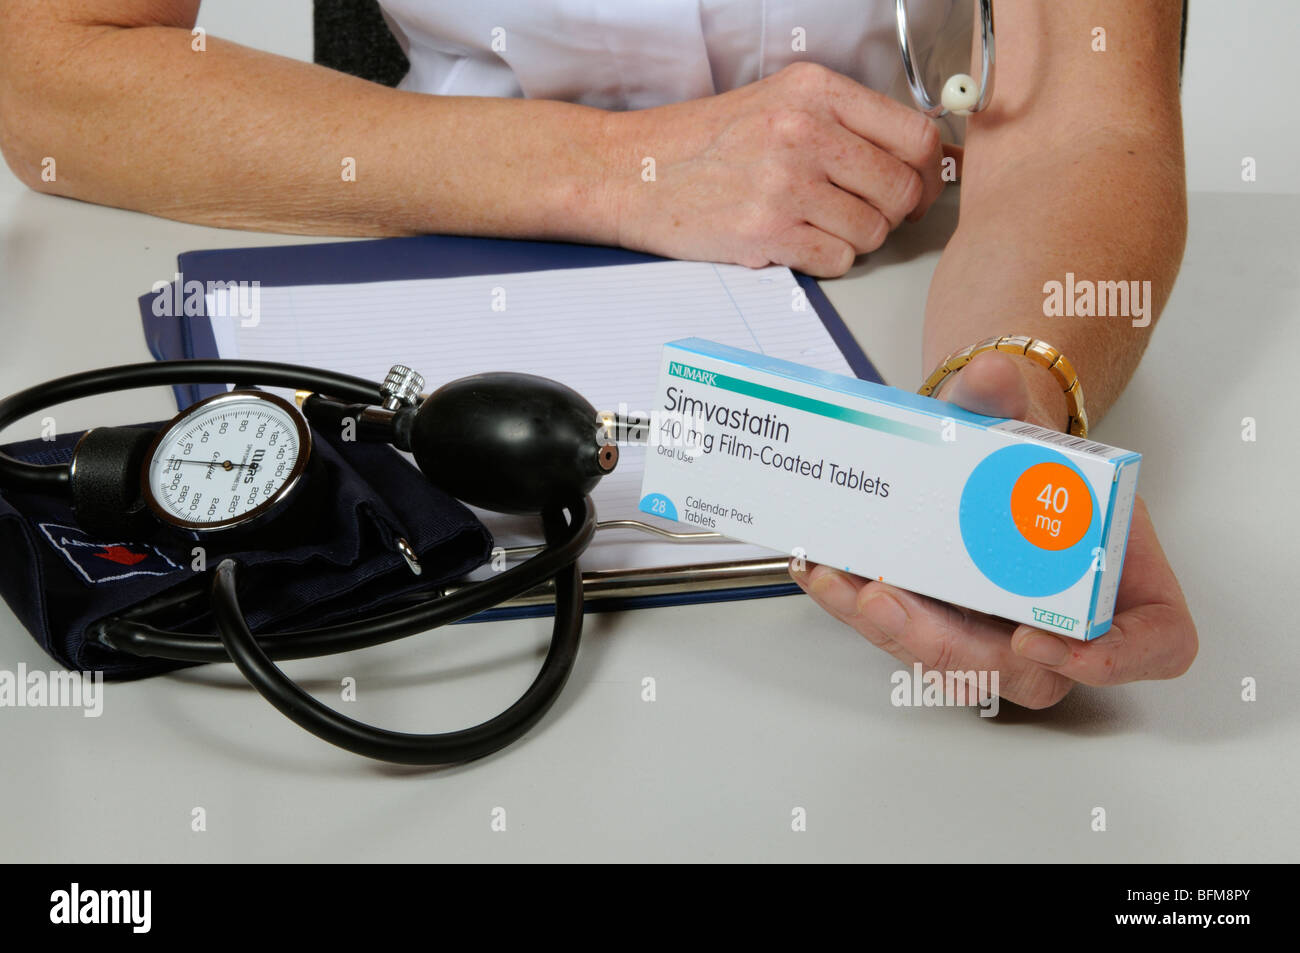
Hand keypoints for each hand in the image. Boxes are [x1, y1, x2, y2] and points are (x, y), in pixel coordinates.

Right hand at [601, 62, 944, 277]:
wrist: (634, 172)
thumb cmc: (705, 144)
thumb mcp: (779, 103)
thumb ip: (845, 122)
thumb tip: (919, 157)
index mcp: (815, 90)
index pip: (915, 136)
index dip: (928, 172)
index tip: (919, 188)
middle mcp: (805, 130)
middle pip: (900, 189)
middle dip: (891, 212)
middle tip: (862, 214)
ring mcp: (785, 183)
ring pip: (873, 231)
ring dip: (854, 239)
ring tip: (816, 225)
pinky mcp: (766, 231)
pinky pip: (838, 260)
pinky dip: (826, 260)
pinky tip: (795, 242)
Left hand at [789, 350, 1197, 707]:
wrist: (988, 453)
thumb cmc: (1031, 453)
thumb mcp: (1024, 416)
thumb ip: (1008, 396)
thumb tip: (988, 371)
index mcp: (1128, 580)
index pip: (1154, 647)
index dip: (1107, 660)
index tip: (1034, 638)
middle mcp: (1070, 624)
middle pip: (1029, 674)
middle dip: (949, 645)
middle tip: (887, 599)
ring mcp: (1006, 638)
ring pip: (956, 668)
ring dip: (888, 631)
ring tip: (839, 582)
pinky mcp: (949, 632)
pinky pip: (909, 640)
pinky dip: (860, 609)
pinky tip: (824, 571)